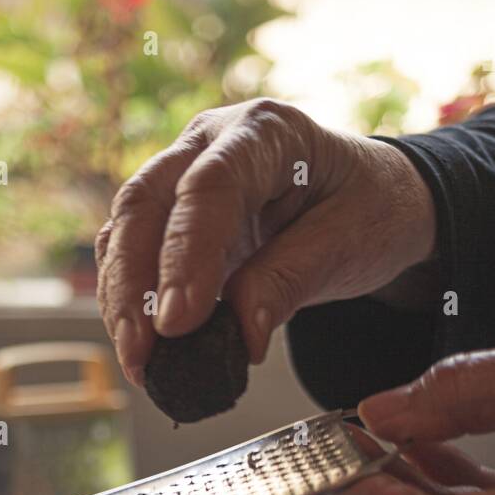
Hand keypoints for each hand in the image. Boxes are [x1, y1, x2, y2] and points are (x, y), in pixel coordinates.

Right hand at [95, 98, 435, 383]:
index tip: (177, 322)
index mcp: (266, 133)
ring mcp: (183, 175)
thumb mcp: (348, 242)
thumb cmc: (368, 208)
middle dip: (133, 284)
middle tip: (140, 352)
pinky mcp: (171, 217)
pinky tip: (141, 347)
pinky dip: (129, 300)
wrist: (372, 201)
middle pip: (146, 202)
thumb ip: (290, 281)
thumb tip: (241, 334)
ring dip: (122, 298)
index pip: (208, 188)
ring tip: (138, 361)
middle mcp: (211, 143)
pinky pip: (132, 253)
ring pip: (126, 228)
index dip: (185, 256)